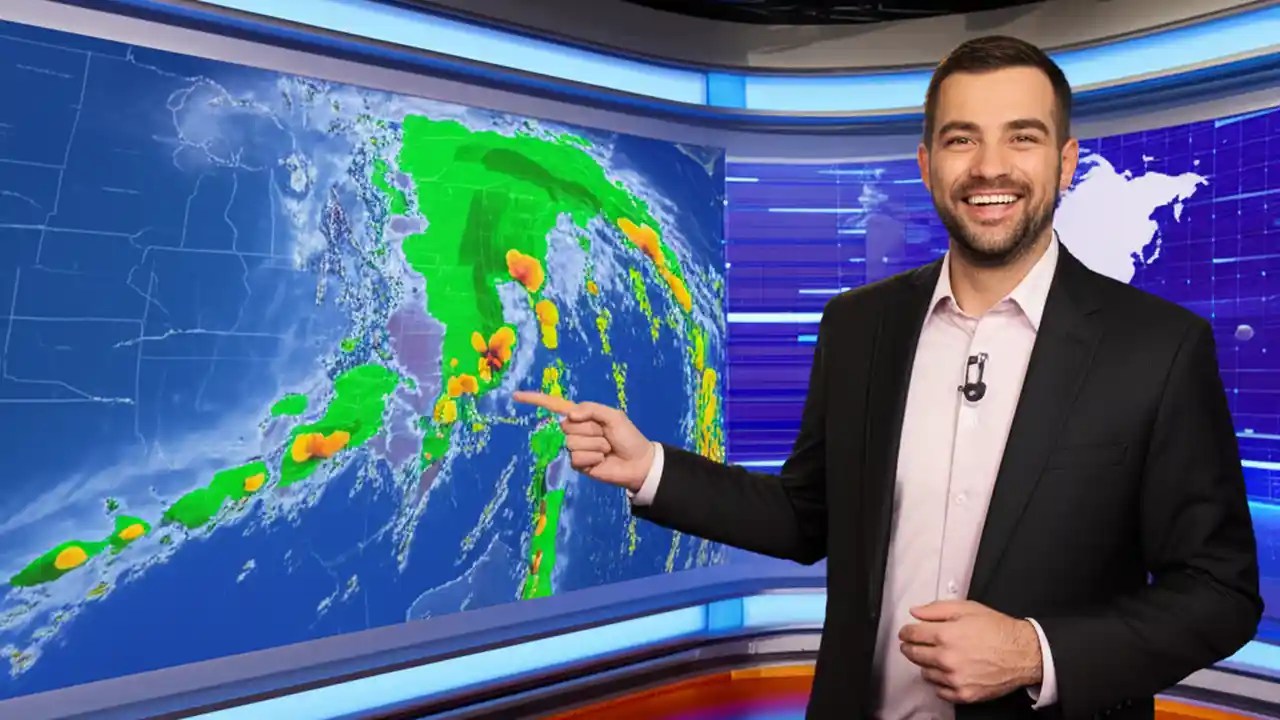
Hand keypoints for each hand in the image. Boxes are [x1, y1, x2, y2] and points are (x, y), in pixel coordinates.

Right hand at [512, 391, 654, 492]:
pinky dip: (593, 458)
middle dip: (591, 430)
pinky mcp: (577, 465)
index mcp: (581, 415)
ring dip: (595, 446)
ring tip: (606, 449)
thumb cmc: (627, 436)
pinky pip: (578, 458)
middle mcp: (574, 430)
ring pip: (573, 443)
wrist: (637, 462)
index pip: (554, 406)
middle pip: (567, 426)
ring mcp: (574, 448)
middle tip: (606, 436)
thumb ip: (591, 409)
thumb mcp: (613, 415)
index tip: (516, 396)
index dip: (535, 400)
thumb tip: (569, 415)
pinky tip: (602, 460)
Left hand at [898, 600, 1041, 704]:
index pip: (912, 635)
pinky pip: (939, 691)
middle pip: (914, 655)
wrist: (1022, 653)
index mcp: (945, 635)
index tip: (906, 632)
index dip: (906, 632)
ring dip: (926, 664)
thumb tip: (914, 612)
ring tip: (936, 657)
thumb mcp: (967, 608)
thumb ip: (936, 609)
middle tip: (912, 645)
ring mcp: (954, 679)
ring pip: (925, 673)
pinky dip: (939, 682)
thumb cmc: (997, 629)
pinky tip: (946, 673)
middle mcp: (946, 659)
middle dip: (910, 647)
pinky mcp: (964, 694)